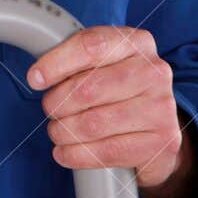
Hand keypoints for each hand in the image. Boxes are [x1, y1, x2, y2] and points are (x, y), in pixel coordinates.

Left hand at [26, 24, 197, 197]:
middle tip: (51, 109)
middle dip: (56, 103)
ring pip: (93, 123)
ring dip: (63, 131)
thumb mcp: (102, 63)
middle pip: (86, 88)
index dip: (55, 64)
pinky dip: (75, 154)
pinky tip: (65, 151)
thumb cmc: (119, 90)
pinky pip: (106, 152)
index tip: (35, 79)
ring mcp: (162, 108)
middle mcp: (155, 72)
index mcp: (137, 43)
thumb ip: (74, 60)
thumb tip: (37, 76)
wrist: (157, 129)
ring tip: (58, 131)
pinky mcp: (161, 142)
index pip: (90, 46)